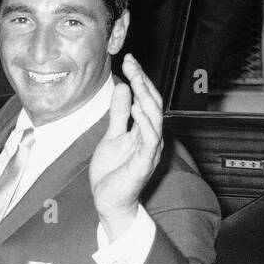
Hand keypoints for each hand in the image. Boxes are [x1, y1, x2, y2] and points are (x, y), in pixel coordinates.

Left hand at [88, 54, 162, 239]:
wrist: (109, 202)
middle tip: (131, 62)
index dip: (139, 78)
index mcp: (144, 130)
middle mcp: (151, 137)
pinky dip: (145, 122)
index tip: (129, 60)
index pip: (147, 99)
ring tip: (135, 79)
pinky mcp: (145, 163)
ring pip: (155, 117)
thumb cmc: (112, 173)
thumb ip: (119, 113)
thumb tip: (123, 87)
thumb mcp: (112, 135)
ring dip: (145, 96)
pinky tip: (137, 108)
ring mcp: (150, 150)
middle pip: (153, 103)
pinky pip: (150, 139)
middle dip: (143, 80)